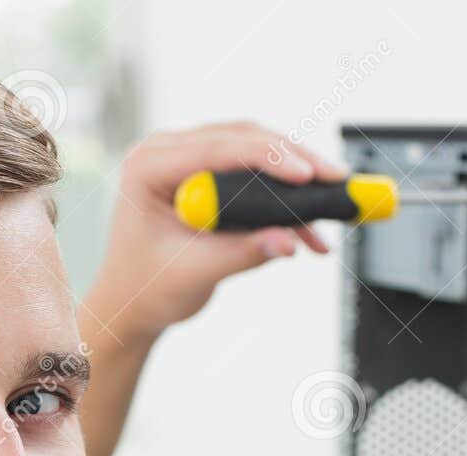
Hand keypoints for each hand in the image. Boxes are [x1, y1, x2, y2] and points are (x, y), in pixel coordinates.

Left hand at [81, 122, 346, 344]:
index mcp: (150, 167)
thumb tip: (289, 241)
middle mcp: (168, 153)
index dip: (269, 158)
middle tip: (335, 179)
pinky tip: (309, 231)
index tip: (307, 175)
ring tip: (332, 203)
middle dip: (294, 161)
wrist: (132, 303)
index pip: (218, 148)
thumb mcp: (194, 272)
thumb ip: (242, 254)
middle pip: (243, 140)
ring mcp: (188, 161)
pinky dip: (283, 202)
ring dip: (295, 179)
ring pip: (255, 153)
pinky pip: (254, 178)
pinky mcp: (208, 177)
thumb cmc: (146, 288)